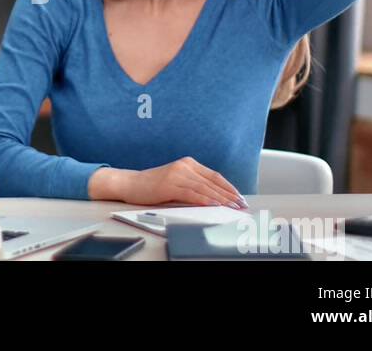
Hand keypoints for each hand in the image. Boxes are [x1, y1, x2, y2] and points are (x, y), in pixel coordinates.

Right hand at [89, 157, 248, 207]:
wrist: (130, 183)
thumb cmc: (152, 185)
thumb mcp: (176, 181)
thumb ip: (193, 185)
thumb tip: (214, 198)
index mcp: (188, 163)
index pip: (215, 176)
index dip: (229, 187)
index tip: (239, 197)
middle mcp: (184, 166)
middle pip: (212, 182)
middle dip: (229, 195)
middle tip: (241, 205)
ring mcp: (177, 174)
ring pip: (205, 188)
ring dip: (221, 199)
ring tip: (232, 207)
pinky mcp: (170, 184)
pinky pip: (192, 193)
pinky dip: (205, 200)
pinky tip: (214, 205)